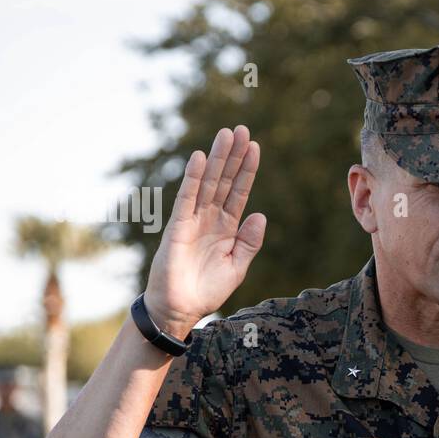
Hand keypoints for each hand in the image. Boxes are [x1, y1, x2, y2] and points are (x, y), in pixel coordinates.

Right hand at [143, 126, 265, 337]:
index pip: (238, 192)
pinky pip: (186, 198)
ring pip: (207, 182)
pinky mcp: (178, 226)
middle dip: (233, 155)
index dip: (246, 170)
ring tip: (227, 134)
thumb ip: (249, 242)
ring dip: (217, 158)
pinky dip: (193, 177)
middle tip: (241, 129)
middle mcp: (210, 218)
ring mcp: (193, 220)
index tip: (254, 147)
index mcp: (226, 228)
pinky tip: (200, 158)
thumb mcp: (237, 267)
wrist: (181, 308)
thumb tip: (260, 214)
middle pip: (224, 180)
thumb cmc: (207, 290)